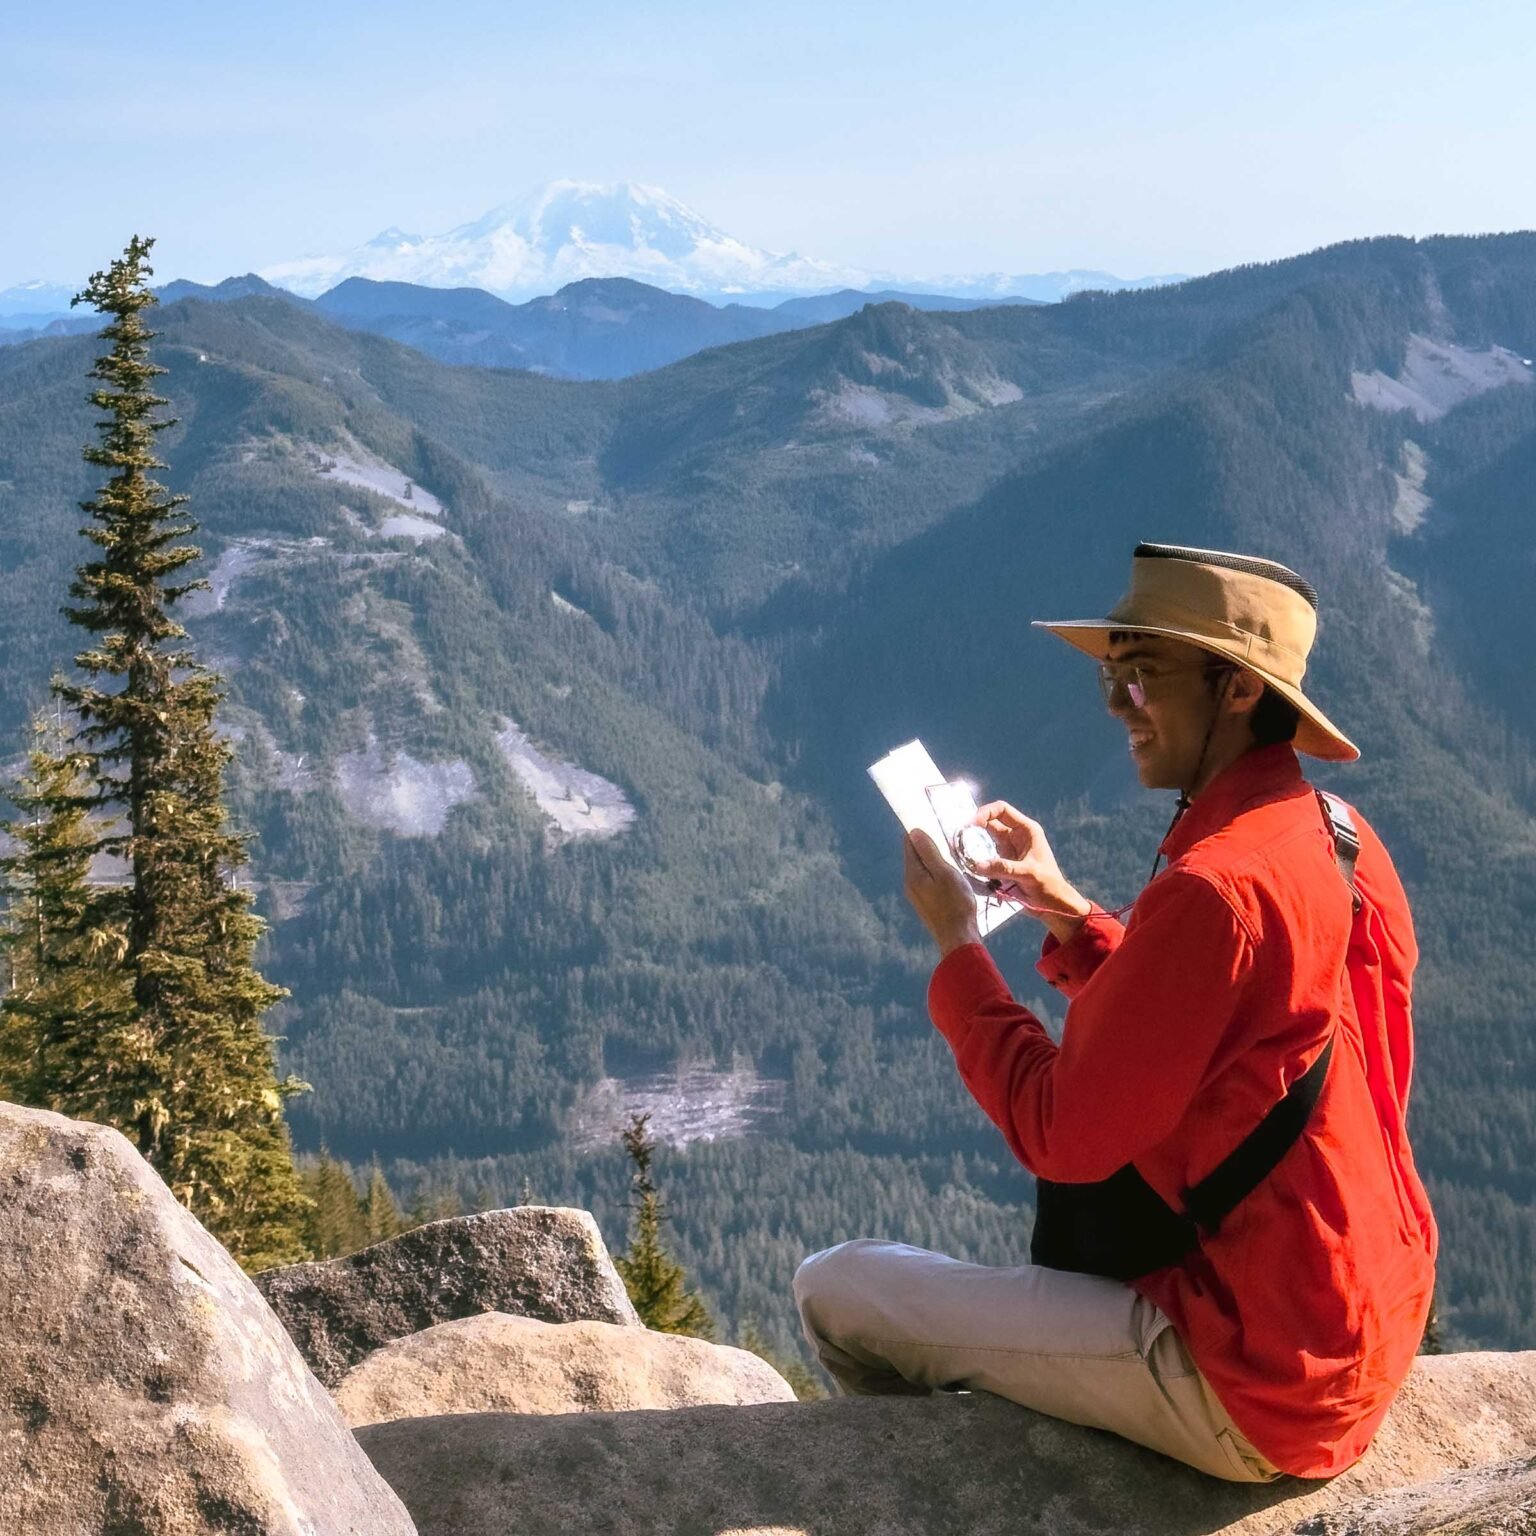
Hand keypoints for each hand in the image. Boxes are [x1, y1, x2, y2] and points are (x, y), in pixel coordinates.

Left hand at [904, 829, 980, 956]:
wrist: (958, 937)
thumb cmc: (955, 903)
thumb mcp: (945, 873)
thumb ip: (929, 852)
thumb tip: (913, 831)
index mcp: (912, 873)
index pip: (910, 843)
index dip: (921, 831)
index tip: (936, 825)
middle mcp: (910, 883)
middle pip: (915, 855)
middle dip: (928, 845)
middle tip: (948, 838)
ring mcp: (917, 894)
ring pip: (923, 868)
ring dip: (935, 859)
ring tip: (953, 854)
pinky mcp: (926, 902)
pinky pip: (929, 880)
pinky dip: (937, 872)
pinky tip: (952, 874)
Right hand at [968, 801, 1090, 940]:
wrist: (1053, 904)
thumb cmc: (1048, 885)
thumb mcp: (1028, 874)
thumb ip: (1004, 868)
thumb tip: (979, 865)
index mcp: (1026, 830)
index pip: (1002, 810)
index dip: (985, 812)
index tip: (971, 824)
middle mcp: (1015, 836)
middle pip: (990, 822)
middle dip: (975, 827)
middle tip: (959, 836)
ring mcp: (1008, 849)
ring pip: (985, 839)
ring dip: (973, 842)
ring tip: (960, 848)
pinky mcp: (1002, 863)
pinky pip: (985, 855)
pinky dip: (976, 857)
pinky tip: (968, 862)